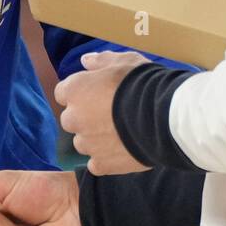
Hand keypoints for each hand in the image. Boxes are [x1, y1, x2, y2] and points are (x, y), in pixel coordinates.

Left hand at [56, 50, 150, 175]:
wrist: (162, 117)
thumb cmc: (141, 83)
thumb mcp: (123, 61)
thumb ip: (100, 61)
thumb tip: (85, 61)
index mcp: (75, 90)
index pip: (63, 93)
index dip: (80, 93)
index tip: (96, 93)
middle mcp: (74, 118)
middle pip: (71, 119)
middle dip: (85, 117)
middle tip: (109, 113)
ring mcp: (87, 144)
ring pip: (83, 143)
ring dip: (94, 139)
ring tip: (119, 133)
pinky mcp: (102, 164)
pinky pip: (96, 163)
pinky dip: (105, 159)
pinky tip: (121, 150)